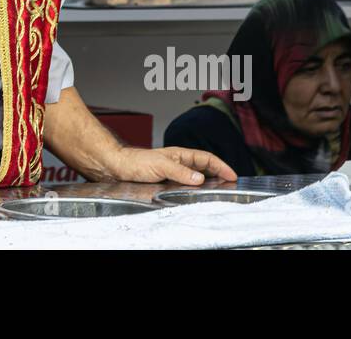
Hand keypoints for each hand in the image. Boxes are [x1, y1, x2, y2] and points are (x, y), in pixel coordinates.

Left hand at [111, 146, 237, 184]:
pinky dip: (195, 189)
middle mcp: (179, 163)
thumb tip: (200, 178)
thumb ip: (180, 172)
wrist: (118, 167)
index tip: (233, 175)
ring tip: (218, 190)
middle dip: (219, 174)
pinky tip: (196, 196)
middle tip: (231, 184)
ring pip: (196, 176)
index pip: (207, 158)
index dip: (221, 166)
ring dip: (208, 182)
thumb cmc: (136, 162)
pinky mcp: (166, 181)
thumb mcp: (160, 165)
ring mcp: (173, 172)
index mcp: (180, 155)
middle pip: (204, 167)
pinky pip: (186, 185)